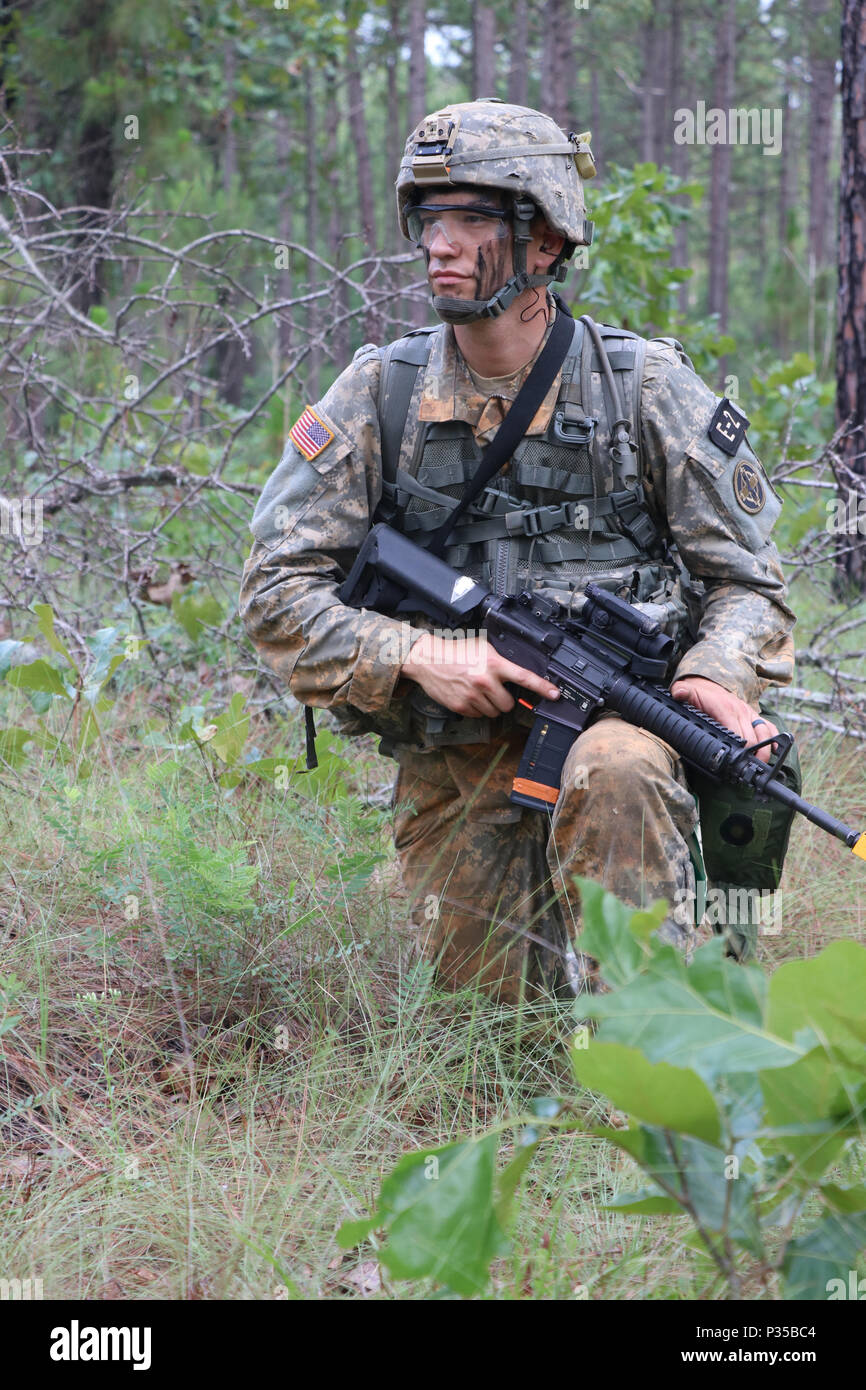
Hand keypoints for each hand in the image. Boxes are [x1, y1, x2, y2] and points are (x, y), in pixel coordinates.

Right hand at [400, 631, 560, 719]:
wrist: (428, 659)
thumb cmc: (456, 652)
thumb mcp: (483, 648)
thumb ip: (501, 660)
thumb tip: (518, 673)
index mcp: (493, 664)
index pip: (524, 677)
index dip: (542, 687)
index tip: (555, 694)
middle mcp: (485, 681)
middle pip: (509, 704)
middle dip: (504, 699)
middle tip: (494, 689)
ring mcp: (472, 696)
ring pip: (495, 712)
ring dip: (491, 705)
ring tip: (479, 692)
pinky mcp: (461, 706)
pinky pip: (479, 715)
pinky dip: (476, 709)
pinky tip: (468, 696)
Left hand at [670, 676, 778, 763]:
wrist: (707, 683)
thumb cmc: (698, 695)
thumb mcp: (687, 692)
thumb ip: (682, 693)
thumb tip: (678, 693)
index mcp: (725, 709)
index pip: (738, 734)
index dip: (741, 751)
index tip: (738, 764)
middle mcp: (741, 711)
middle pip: (753, 738)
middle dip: (754, 756)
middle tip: (749, 772)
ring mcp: (749, 713)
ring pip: (765, 733)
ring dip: (766, 750)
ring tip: (762, 765)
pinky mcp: (754, 716)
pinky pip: (769, 727)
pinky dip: (775, 739)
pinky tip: (776, 751)